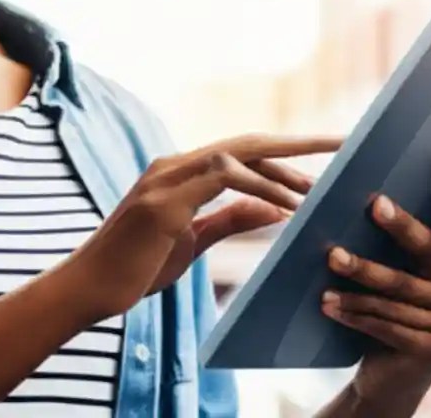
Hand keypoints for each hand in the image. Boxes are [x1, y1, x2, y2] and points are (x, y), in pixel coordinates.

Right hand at [69, 133, 340, 321]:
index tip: (325, 155)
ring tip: (318, 188)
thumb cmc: (135, 268)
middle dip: (297, 143)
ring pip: (238, 153)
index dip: (285, 153)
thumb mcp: (191, 241)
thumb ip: (230, 219)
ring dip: (283, 169)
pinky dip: (260, 189)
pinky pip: (224, 179)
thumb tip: (275, 207)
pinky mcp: (163, 199)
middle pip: (248, 142)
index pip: (242, 154)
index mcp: (180, 172)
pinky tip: (288, 206)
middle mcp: (174, 164)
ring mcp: (166, 177)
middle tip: (343, 143)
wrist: (87, 289)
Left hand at [321, 148, 430, 412]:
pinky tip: (327, 301)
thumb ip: (403, 245)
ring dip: (360, 273)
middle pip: (429, 248)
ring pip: (398, 290)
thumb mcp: (407, 275)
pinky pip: (386, 323)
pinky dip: (353, 311)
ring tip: (332, 257)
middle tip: (373, 203)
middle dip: (400, 225)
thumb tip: (368, 196)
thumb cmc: (395, 309)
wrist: (395, 375)